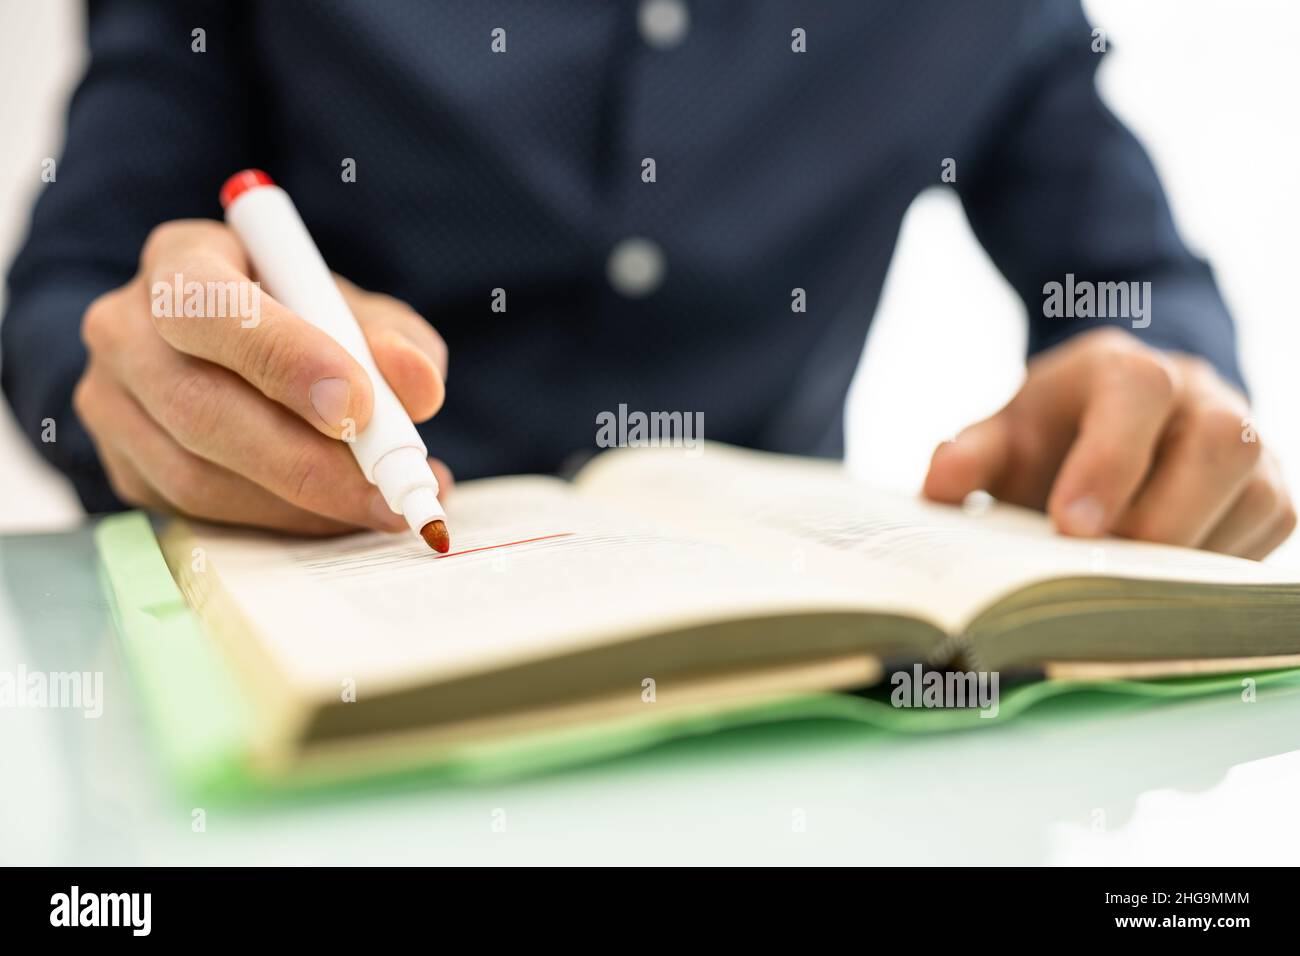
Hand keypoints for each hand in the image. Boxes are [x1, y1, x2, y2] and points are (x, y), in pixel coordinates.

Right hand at [74, 219, 451, 533]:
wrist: (248, 360)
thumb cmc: (308, 323)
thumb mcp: (361, 314)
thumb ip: (397, 340)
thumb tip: (419, 384)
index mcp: (182, 261)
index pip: (209, 304)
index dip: (283, 358)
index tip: (358, 406)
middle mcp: (126, 328)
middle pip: (198, 404)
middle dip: (304, 459)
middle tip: (388, 486)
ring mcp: (113, 404)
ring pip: (197, 475)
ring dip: (302, 504)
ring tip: (383, 505)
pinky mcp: (126, 469)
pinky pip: (200, 513)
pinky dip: (282, 522)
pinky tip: (338, 513)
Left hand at [923, 328, 1294, 558]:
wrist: (1115, 426)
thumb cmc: (1057, 434)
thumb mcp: (1006, 435)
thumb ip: (971, 456)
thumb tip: (939, 486)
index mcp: (1126, 369)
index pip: (1138, 391)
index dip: (1109, 461)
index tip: (1068, 527)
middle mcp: (1202, 397)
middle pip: (1220, 444)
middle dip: (1162, 519)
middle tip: (1102, 570)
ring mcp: (1250, 444)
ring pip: (1260, 495)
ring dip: (1192, 556)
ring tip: (1128, 591)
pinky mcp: (1270, 493)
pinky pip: (1269, 535)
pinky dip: (1218, 574)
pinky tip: (1165, 594)